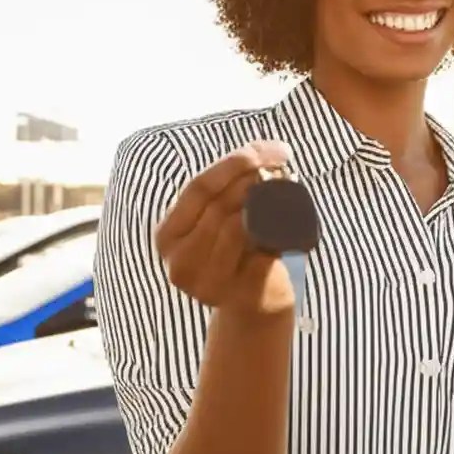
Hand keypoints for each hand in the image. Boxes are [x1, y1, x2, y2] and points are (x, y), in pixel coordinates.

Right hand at [155, 141, 296, 320]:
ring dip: (265, 206)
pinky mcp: (237, 296)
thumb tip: (269, 150)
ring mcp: (206, 283)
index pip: (199, 187)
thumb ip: (232, 184)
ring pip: (237, 226)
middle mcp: (179, 261)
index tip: (271, 150)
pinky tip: (286, 231)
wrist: (256, 304)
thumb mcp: (223, 216)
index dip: (235, 164)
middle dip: (254, 180)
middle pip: (219, 205)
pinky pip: (262, 252)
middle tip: (282, 170)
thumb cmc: (239, 250)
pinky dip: (277, 236)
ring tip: (283, 197)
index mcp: (168, 235)